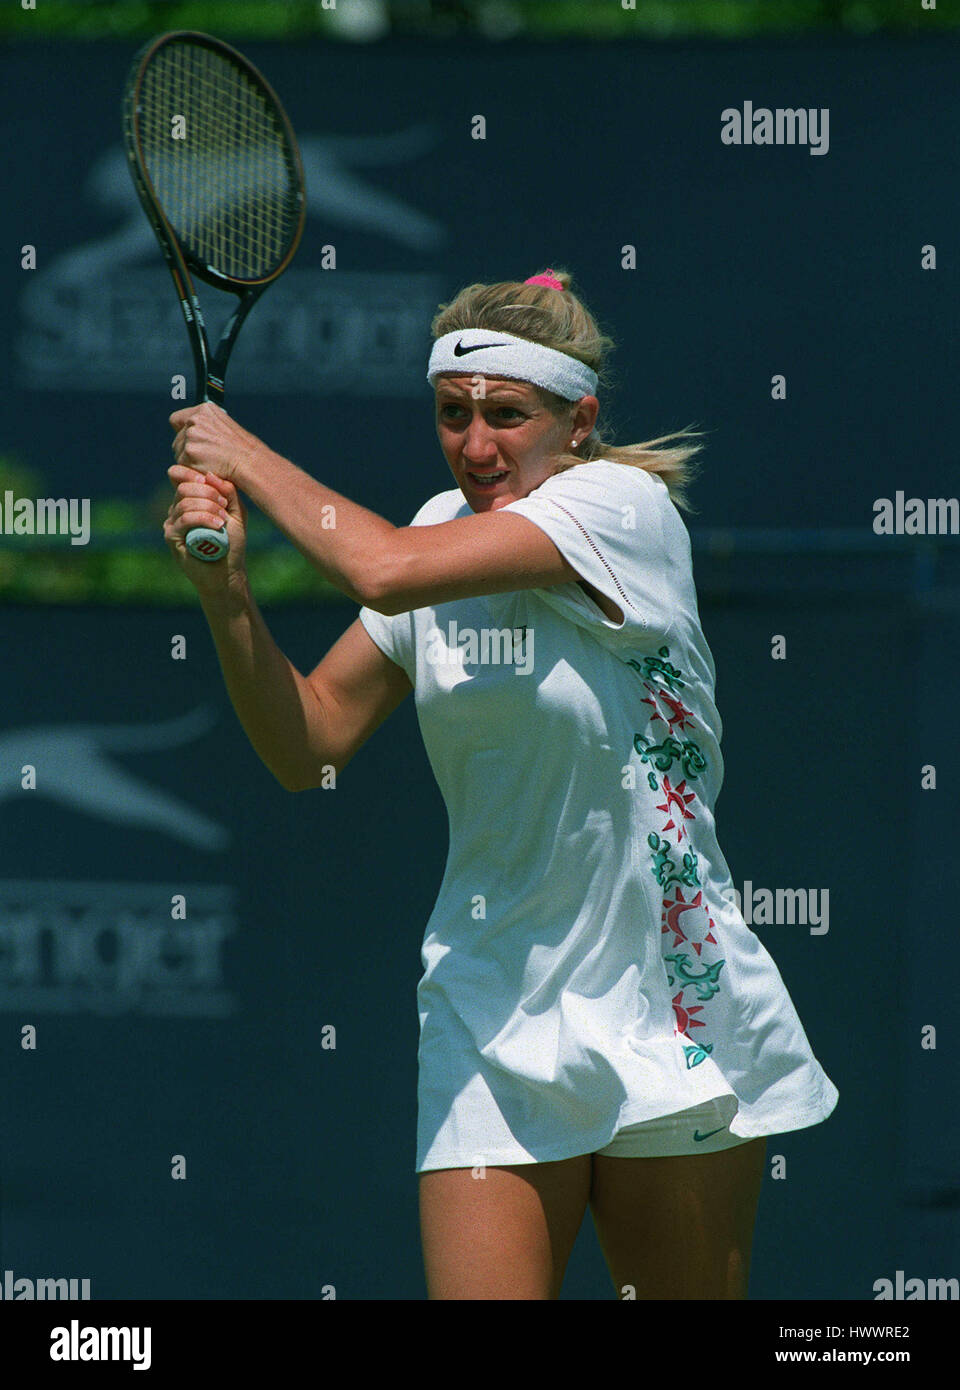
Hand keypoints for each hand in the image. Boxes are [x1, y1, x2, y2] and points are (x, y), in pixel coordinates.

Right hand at [163, 465, 247, 590]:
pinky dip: (204, 519)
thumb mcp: (236, 513)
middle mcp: (177, 509)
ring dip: (208, 507)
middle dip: (207, 491)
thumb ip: (229, 492)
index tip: (214, 482)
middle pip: (183, 486)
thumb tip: (211, 475)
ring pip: (184, 502)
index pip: (179, 475)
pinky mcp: (172, 537)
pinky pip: (184, 520)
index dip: (193, 473)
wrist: (227, 573)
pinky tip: (218, 525)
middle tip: (224, 504)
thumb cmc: (231, 543)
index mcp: (189, 499)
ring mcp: (172, 523)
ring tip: (224, 519)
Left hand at [169, 401, 263, 484]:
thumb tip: (192, 431)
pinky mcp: (189, 451)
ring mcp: (191, 434)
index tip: (189, 441)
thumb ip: (206, 426)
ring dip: (189, 460)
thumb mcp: (225, 428)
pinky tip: (207, 469)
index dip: (182, 432)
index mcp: (204, 410)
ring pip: (178, 452)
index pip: (177, 419)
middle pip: (177, 439)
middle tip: (206, 458)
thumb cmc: (241, 450)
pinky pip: (182, 464)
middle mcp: (195, 419)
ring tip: (209, 463)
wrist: (249, 462)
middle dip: (187, 450)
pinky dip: (192, 469)